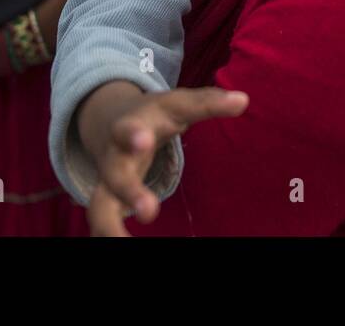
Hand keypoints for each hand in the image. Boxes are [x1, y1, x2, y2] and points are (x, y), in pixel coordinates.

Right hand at [83, 86, 248, 236]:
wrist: (111, 121)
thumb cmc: (154, 116)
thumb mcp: (176, 104)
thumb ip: (207, 103)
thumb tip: (243, 99)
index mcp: (133, 126)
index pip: (132, 126)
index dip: (135, 133)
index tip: (143, 140)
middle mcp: (115, 155)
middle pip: (115, 173)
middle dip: (129, 191)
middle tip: (149, 212)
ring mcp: (108, 181)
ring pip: (100, 205)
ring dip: (111, 227)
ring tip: (126, 245)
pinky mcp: (107, 200)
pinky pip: (103, 222)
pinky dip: (111, 235)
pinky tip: (125, 245)